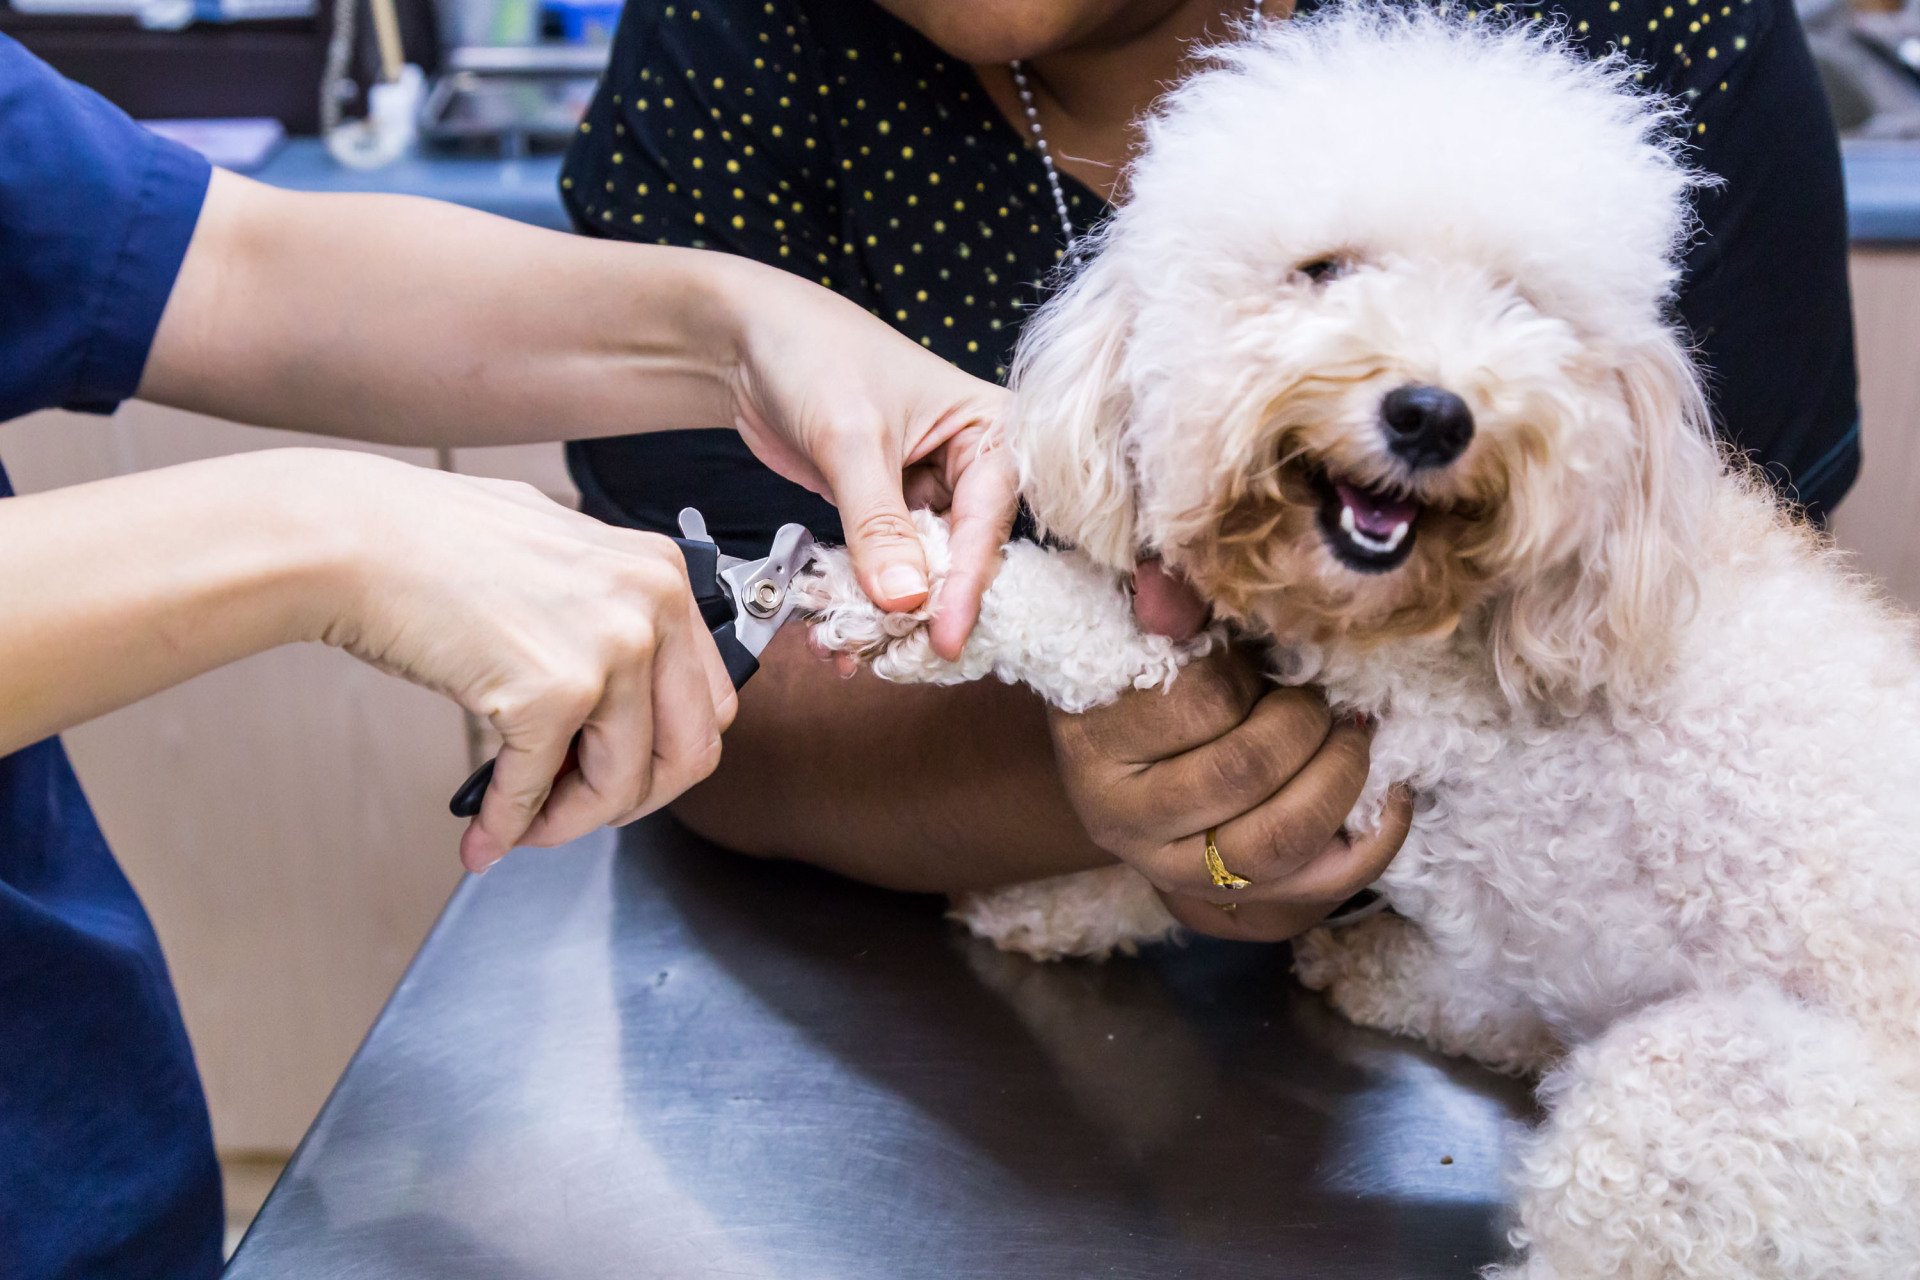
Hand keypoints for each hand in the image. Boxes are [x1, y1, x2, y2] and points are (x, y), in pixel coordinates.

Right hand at [307, 453, 736, 871]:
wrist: (355, 538)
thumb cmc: (437, 543)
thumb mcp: (562, 560)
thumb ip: (610, 617)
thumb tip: (622, 701)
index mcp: (663, 575)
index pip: (711, 699)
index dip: (665, 753)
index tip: (622, 771)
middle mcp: (653, 608)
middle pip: (689, 750)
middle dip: (633, 798)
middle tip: (580, 810)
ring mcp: (609, 650)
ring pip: (623, 784)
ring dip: (570, 821)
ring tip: (526, 826)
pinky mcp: (551, 692)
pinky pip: (538, 789)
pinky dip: (509, 826)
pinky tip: (485, 835)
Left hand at [715, 264, 1016, 659]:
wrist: (746, 337)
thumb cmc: (813, 354)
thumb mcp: (850, 439)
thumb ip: (878, 523)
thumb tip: (906, 599)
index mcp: (991, 429)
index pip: (988, 521)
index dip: (966, 585)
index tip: (946, 638)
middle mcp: (970, 466)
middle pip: (964, 557)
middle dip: (925, 608)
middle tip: (895, 655)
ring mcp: (927, 492)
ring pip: (922, 572)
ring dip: (887, 615)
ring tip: (850, 648)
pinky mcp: (887, 512)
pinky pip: (885, 569)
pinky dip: (860, 601)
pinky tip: (833, 631)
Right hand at [1048, 638, 1411, 942]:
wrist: (1130, 765)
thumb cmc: (1150, 683)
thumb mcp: (1150, 635)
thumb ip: (1170, 603)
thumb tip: (1169, 584)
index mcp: (1092, 747)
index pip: (1198, 702)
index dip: (1247, 671)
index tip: (1254, 654)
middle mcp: (1123, 824)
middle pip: (1241, 776)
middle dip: (1304, 725)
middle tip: (1320, 697)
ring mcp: (1177, 876)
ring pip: (1278, 842)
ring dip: (1338, 777)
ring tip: (1351, 735)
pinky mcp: (1236, 906)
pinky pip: (1318, 888)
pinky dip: (1370, 839)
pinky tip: (1388, 793)